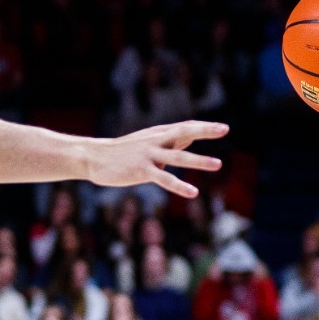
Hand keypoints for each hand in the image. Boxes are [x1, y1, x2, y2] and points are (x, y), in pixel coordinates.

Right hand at [87, 121, 228, 198]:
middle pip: (184, 132)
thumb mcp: (148, 142)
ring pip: (178, 156)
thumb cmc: (123, 152)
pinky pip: (164, 179)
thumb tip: (190, 137)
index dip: (204, 127)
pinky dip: (179, 186)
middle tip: (224, 129)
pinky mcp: (142, 170)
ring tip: (218, 164)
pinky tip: (193, 192)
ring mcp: (149, 155)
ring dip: (199, 160)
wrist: (94, 157)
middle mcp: (156, 141)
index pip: (185, 126)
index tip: (223, 128)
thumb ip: (170, 140)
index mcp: (158, 134)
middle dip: (205, 130)